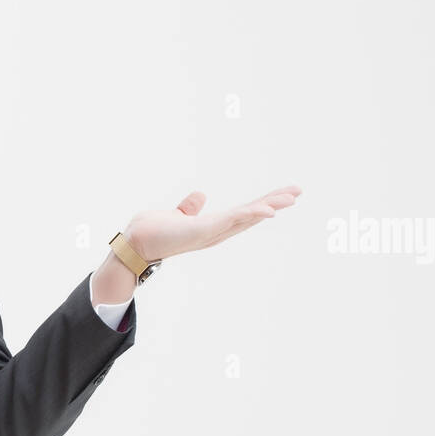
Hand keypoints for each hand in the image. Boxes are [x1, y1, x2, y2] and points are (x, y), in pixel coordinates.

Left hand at [125, 184, 302, 262]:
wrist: (136, 243)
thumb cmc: (154, 232)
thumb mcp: (178, 215)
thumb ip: (189, 208)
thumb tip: (199, 196)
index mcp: (212, 227)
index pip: (243, 213)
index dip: (264, 204)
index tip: (283, 194)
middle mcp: (215, 232)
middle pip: (251, 216)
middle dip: (275, 203)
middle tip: (298, 191)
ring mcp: (211, 232)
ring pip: (246, 217)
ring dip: (269, 206)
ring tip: (291, 197)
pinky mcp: (203, 230)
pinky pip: (231, 220)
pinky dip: (250, 215)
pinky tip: (267, 210)